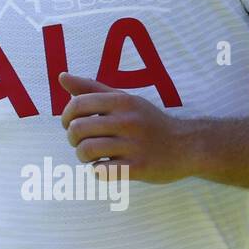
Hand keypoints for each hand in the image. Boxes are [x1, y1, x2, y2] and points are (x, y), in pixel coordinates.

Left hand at [58, 72, 193, 183]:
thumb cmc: (149, 122)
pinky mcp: (139, 168)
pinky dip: (98, 171)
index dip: (66, 117)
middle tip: (81, 143)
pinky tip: (106, 168)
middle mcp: (128, 121)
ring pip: (86, 151)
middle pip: (78, 129)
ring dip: (83, 156)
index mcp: (122, 101)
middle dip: (72, 139)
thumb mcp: (125, 99)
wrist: (187, 145)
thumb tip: (62, 76)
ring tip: (93, 156)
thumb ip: (92, 88)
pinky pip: (102, 171)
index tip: (70, 124)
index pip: (78, 105)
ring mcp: (134, 145)